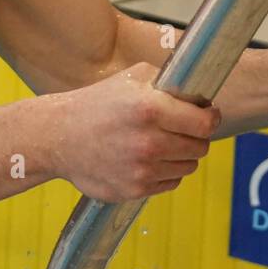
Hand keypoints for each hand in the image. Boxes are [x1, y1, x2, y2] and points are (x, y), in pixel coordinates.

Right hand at [50, 62, 220, 202]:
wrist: (57, 137)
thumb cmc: (95, 105)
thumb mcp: (131, 79)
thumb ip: (168, 83)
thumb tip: (201, 95)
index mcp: (150, 108)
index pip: (205, 123)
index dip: (210, 118)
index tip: (207, 116)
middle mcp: (149, 141)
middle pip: (200, 147)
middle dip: (194, 137)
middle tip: (180, 130)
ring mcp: (142, 169)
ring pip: (187, 167)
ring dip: (179, 156)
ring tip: (158, 144)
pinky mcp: (135, 189)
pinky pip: (170, 183)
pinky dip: (164, 172)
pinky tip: (145, 160)